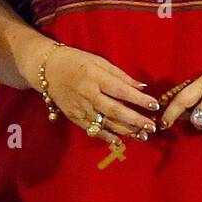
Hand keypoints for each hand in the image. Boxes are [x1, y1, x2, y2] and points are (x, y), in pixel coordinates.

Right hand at [38, 43, 158, 144]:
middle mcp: (87, 94)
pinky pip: (92, 129)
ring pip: (105, 123)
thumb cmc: (76, 61)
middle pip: (114, 110)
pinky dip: (106, 136)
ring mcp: (80, 108)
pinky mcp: (74, 117)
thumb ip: (120, 75)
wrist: (47, 69)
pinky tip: (120, 140)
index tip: (154, 105)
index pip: (120, 90)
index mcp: (94, 77)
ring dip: (125, 131)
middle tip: (152, 126)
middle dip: (135, 119)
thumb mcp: (99, 61)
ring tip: (142, 135)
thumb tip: (141, 87)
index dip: (138, 99)